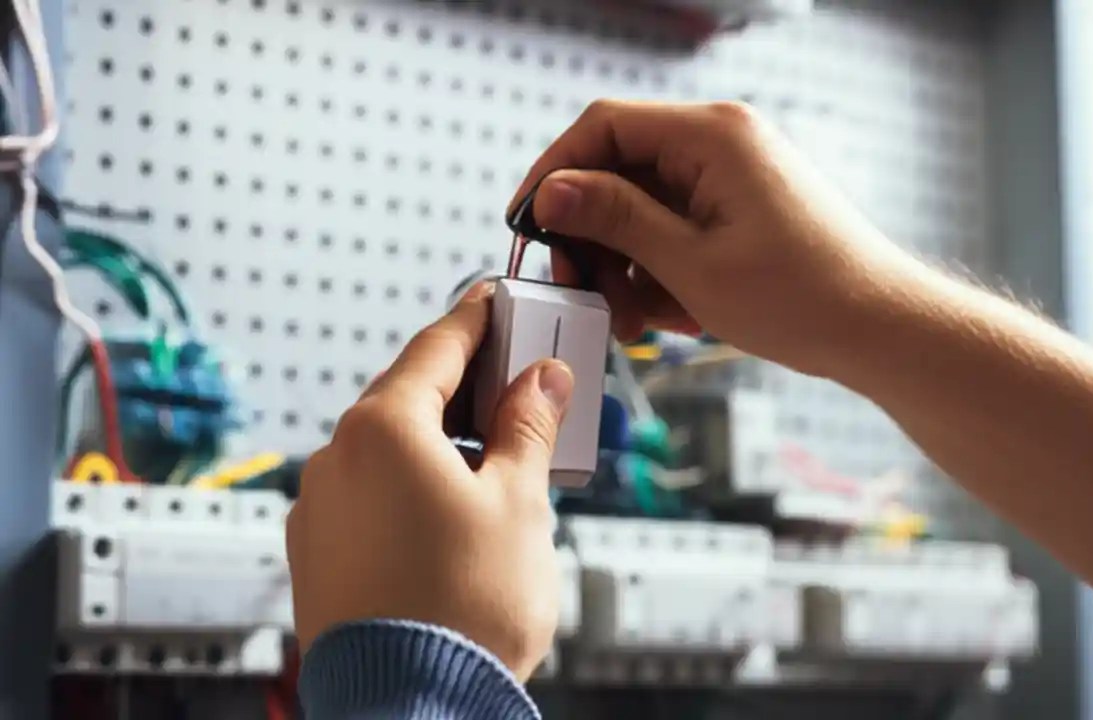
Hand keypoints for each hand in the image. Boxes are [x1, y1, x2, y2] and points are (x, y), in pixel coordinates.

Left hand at [286, 284, 573, 680]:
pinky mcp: (318, 553)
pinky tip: (456, 508)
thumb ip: (527, 426)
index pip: (438, 346)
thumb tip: (541, 380)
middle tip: (520, 381)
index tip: (498, 301)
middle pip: (410, 394)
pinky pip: (370, 492)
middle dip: (469, 385)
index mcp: (383, 429)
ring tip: (501, 458)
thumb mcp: (519, 502)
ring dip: (443, 439)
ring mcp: (320, 508)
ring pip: (390, 448)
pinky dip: (414, 483)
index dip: (478, 319)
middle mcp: (336, 459)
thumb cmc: (465, 611)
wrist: (412, 708)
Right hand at [511, 100, 919, 380]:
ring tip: (636, 321)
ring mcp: (734, 175)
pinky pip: (676, 228)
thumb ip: (616, 219)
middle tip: (584, 294)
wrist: (880, 329)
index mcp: (713, 136)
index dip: (555, 173)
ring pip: (644, 207)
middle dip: (594, 237)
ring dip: (626, 264)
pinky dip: (661, 270)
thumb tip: (553, 191)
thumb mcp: (690, 264)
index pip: (605, 127)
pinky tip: (671, 315)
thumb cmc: (804, 298)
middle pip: (620, 170)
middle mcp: (723, 142)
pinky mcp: (741, 208)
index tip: (528, 224)